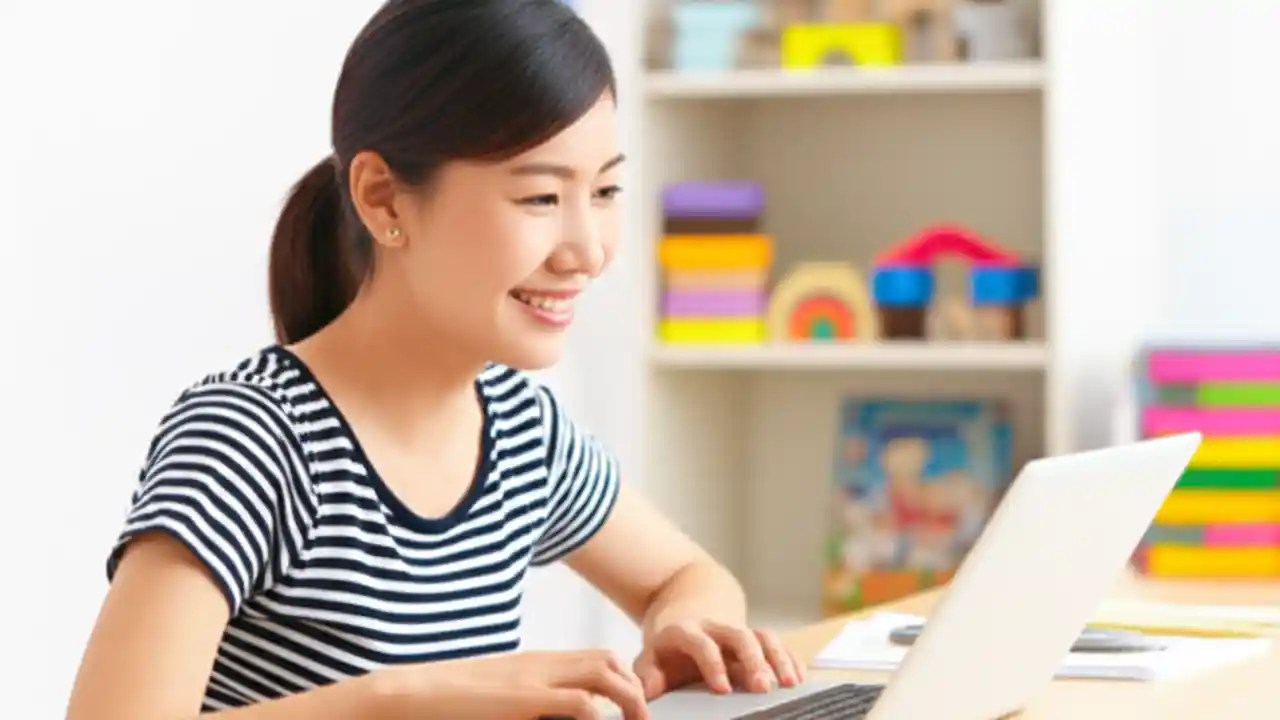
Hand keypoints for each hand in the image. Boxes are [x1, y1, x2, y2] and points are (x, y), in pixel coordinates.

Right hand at [376, 649, 650, 719]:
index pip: (593, 657)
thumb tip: (551, 712)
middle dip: (632, 687)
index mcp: (533, 663)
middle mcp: (539, 665)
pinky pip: (580, 704)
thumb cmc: (447, 701)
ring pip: (603, 674)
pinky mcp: (523, 701)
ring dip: (627, 699)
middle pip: (606, 659)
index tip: (629, 706)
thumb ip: (529, 702)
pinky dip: (598, 716)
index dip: (620, 678)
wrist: (408, 694)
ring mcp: (533, 680)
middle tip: (640, 718)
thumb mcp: (497, 695)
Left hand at [633, 619, 806, 698]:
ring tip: (790, 683)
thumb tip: (645, 693)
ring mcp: (739, 630)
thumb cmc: (670, 646)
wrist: (688, 606)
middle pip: (739, 636)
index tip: (722, 689)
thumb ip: (648, 676)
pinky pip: (777, 642)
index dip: (712, 664)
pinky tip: (798, 677)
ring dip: (778, 657)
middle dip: (753, 661)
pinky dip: (790, 657)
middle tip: (762, 687)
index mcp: (687, 632)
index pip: (701, 643)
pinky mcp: (756, 637)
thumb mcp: (652, 657)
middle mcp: (716, 627)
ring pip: (762, 636)